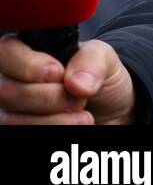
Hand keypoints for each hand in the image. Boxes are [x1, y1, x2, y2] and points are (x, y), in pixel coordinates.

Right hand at [0, 35, 136, 124]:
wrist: (110, 109)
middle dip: (49, 97)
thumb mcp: (103, 58)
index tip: (57, 73)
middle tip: (79, 98)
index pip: (6, 51)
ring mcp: (12, 109)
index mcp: (28, 51)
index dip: (28, 64)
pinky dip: (53, 129)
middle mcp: (12, 80)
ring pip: (12, 118)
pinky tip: (75, 125)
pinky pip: (22, 133)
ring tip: (83, 115)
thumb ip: (91, 60)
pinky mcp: (19, 129)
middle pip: (6, 90)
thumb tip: (76, 83)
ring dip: (54, 119)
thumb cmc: (97, 78)